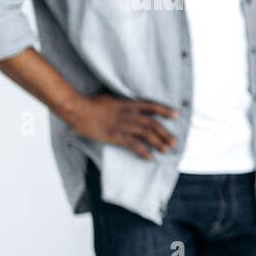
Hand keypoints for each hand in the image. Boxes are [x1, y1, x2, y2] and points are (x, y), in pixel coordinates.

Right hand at [62, 92, 177, 159]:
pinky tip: (151, 158)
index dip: (166, 111)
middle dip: (166, 134)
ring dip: (159, 144)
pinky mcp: (116, 136)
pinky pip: (135, 145)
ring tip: (167, 150)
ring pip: (147, 135)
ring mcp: (124, 125)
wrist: (78, 108)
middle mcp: (130, 114)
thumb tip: (131, 104)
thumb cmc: (92, 103)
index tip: (177, 116)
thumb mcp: (112, 98)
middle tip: (174, 142)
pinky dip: (145, 152)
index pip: (152, 106)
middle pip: (153, 124)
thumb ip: (124, 102)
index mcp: (129, 103)